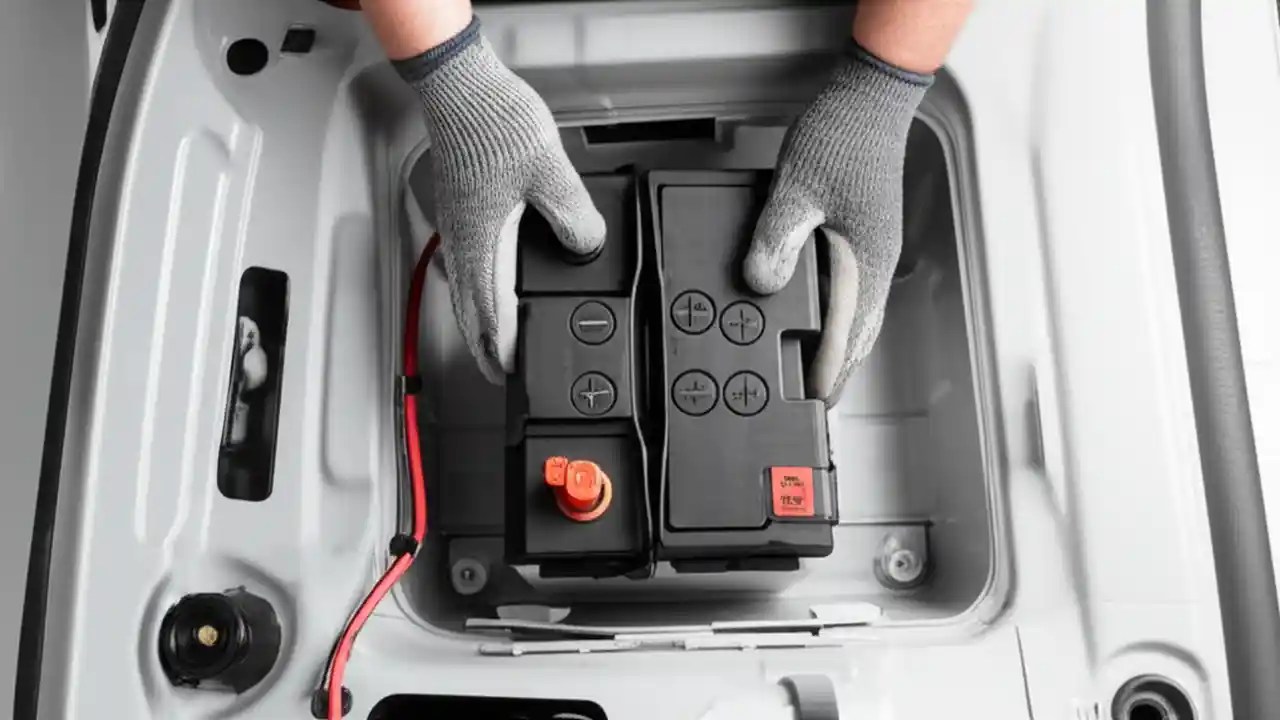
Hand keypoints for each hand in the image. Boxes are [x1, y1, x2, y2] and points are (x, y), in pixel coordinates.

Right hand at [394, 18, 604, 382]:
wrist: (459, 82)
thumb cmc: (493, 121)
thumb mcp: (552, 173)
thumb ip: (574, 217)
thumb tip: (587, 246)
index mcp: (481, 242)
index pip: (489, 315)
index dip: (499, 350)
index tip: (508, 374)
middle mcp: (463, 239)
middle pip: (469, 310)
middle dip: (484, 345)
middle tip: (496, 371)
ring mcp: (457, 222)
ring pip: (465, 286)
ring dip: (478, 318)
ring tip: (492, 336)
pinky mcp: (459, 204)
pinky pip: (465, 260)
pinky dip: (476, 285)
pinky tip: (490, 279)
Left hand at [743, 43, 930, 404]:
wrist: (870, 97)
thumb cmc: (843, 136)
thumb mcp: (796, 189)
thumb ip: (776, 240)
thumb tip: (761, 283)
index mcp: (865, 263)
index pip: (848, 337)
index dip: (829, 374)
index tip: (814, 403)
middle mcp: (876, 263)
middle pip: (859, 334)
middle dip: (838, 370)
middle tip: (816, 399)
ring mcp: (873, 249)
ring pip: (858, 313)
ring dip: (840, 345)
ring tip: (816, 368)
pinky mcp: (864, 235)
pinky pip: (853, 289)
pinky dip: (837, 313)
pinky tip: (816, 312)